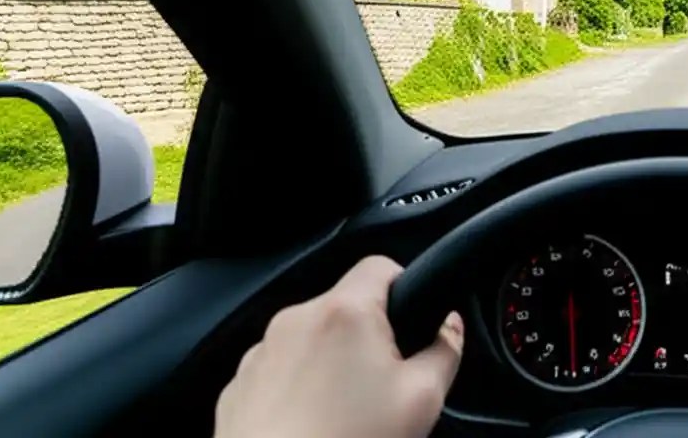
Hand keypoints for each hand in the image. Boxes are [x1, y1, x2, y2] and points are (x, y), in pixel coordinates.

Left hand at [214, 255, 463, 437]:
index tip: (412, 324)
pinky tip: (313, 426)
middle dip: (368, 339)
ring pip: (311, 342)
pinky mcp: (238, 387)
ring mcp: (259, 354)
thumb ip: (446, 351)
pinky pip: (280, 373)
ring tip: (345, 415)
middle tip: (384, 386)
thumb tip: (448, 329)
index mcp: (344, 313)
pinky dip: (298, 390)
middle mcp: (295, 321)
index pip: (380, 265)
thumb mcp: (422, 400)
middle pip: (345, 309)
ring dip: (330, 365)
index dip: (404, 288)